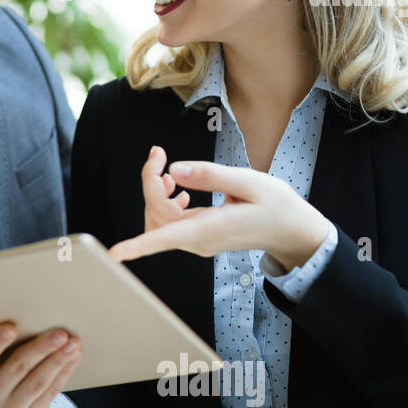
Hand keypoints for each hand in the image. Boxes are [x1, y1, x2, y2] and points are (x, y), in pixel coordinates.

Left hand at [109, 160, 327, 270]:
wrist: (292, 230)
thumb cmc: (275, 206)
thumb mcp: (248, 181)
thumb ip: (210, 175)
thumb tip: (174, 170)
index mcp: (210, 228)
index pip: (165, 237)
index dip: (138, 246)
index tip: (115, 254)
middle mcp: (198, 240)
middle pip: (155, 217)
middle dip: (149, 184)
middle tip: (158, 154)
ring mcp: (197, 241)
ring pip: (159, 220)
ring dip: (155, 192)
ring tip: (167, 170)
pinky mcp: (198, 236)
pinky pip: (170, 222)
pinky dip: (166, 200)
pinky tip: (179, 187)